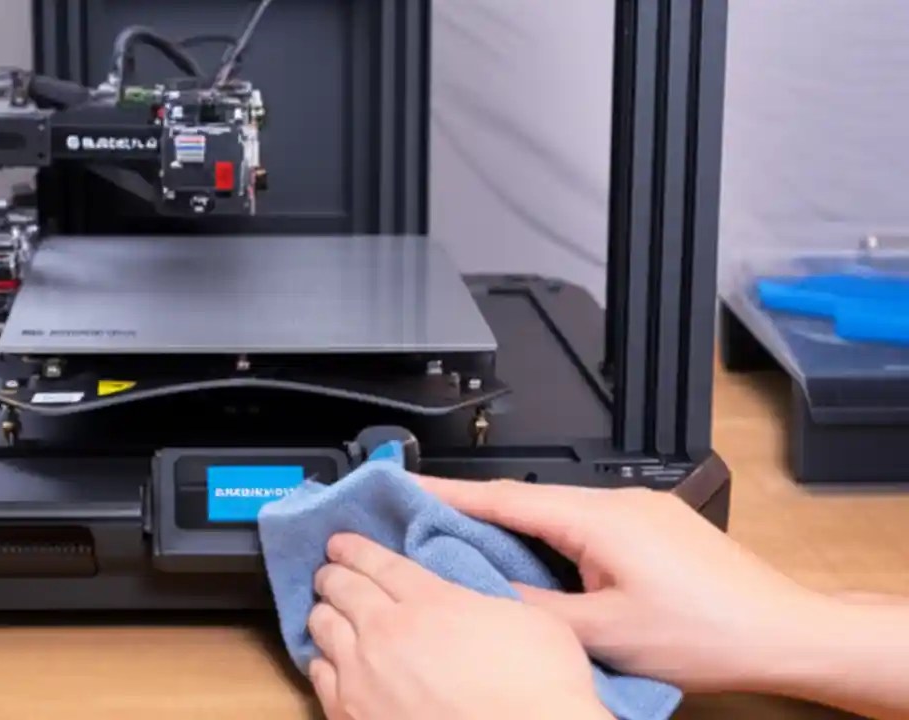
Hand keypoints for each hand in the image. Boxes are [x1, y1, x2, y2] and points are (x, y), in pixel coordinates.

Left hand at [306, 533, 610, 719]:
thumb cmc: (540, 693)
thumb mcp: (530, 622)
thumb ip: (487, 602)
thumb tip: (473, 603)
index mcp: (431, 601)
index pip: (377, 561)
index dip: (354, 548)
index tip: (340, 543)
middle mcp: (387, 632)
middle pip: (341, 587)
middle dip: (333, 575)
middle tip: (331, 573)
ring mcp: (363, 675)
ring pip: (322, 627)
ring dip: (324, 614)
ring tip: (327, 612)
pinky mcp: (351, 714)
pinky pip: (319, 676)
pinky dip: (322, 661)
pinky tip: (329, 661)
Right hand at [418, 478, 825, 693]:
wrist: (784, 634)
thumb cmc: (709, 633)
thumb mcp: (604, 632)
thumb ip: (536, 607)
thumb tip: (486, 590)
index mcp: (599, 518)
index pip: (504, 497)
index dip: (448, 492)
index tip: (407, 485)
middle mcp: (620, 501)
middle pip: (528, 498)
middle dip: (475, 509)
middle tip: (426, 521)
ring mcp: (641, 510)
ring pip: (558, 511)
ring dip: (516, 526)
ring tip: (473, 545)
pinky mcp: (656, 526)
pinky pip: (587, 521)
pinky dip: (553, 536)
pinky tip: (540, 561)